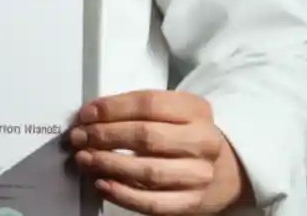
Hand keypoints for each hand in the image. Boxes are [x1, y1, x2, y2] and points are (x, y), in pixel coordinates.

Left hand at [67, 90, 249, 214]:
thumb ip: (137, 110)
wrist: (227, 169)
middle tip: (79, 137)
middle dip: (104, 136)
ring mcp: (199, 175)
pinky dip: (123, 194)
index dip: (111, 108)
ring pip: (148, 171)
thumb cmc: (186, 134)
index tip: (86, 114)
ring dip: (108, 164)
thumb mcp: (173, 111)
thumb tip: (91, 116)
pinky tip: (103, 184)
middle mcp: (202, 142)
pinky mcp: (192, 202)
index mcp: (196, 110)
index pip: (148, 104)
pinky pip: (153, 202)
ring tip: (85, 159)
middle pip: (146, 136)